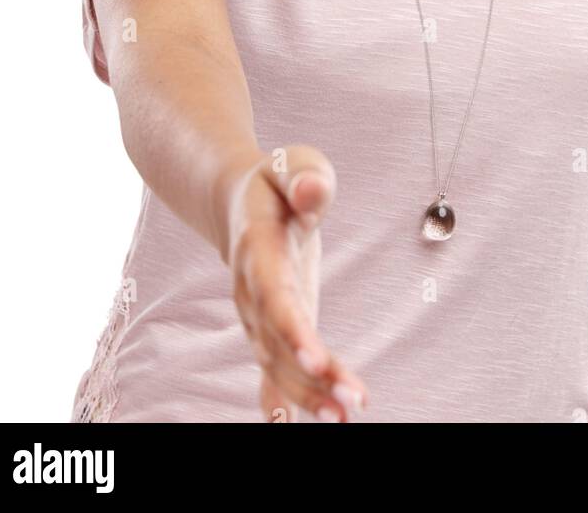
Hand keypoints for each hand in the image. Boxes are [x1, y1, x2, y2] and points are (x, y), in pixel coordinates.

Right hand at [226, 145, 368, 422]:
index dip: (293, 328)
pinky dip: (280, 398)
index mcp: (259, 248)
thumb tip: (312, 193)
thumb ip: (305, 177)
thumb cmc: (278, 180)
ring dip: (307, 393)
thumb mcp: (293, 163)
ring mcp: (256, 314)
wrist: (240, 202)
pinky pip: (270, 368)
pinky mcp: (269, 327)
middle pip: (278, 339)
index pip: (275, 294)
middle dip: (310, 376)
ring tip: (344, 416)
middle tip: (348, 405)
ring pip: (276, 361)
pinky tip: (291, 424)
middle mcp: (251, 289)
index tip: (317, 358)